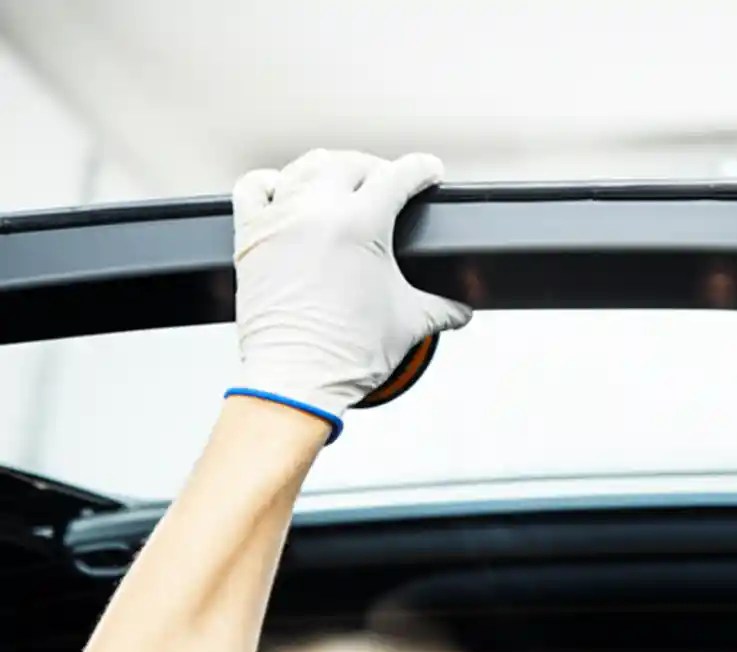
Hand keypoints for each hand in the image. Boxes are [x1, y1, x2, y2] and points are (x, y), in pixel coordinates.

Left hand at [228, 149, 471, 440]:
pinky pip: (255, 186)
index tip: (430, 172)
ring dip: (331, 169)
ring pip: (306, 166)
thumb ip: (444, 308)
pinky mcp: (250, 236)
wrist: (296, 380)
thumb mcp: (411, 322)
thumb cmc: (349, 354)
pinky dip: (274, 183)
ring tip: (345, 185)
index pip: (399, 174)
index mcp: (361, 224)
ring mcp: (280, 220)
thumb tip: (463, 309)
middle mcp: (317, 212)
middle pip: (352, 162)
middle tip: (391, 184)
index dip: (422, 169)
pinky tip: (289, 195)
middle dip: (378, 168)